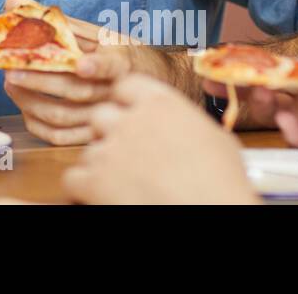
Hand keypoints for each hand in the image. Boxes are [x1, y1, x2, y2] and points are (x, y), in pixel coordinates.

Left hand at [2, 0, 177, 144]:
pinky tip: (23, 107)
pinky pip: (60, 137)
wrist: (150, 83)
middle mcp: (115, 91)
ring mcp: (103, 115)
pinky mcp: (92, 134)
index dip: (97, 65)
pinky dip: (36, 123)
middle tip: (11, 68)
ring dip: (30, 101)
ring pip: (63, 116)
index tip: (81, 64)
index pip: (112, 65)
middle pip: (75, 90)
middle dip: (38, 80)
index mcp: (122, 60)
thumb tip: (13, 1)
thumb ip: (56, 20)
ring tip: (10, 84)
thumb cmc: (118, 54)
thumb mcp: (98, 32)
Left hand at [63, 74, 259, 203]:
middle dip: (109, 135)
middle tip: (126, 156)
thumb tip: (181, 126)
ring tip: (123, 183)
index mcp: (160, 103)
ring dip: (101, 166)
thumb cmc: (224, 183)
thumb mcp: (215, 138)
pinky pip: (73, 178)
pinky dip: (83, 189)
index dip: (125, 103)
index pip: (125, 86)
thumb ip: (185, 121)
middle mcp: (130, 121)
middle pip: (101, 116)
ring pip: (88, 150)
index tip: (129, 117)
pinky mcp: (95, 181)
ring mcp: (110, 150)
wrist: (214, 210)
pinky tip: (100, 196)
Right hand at [263, 26, 297, 162]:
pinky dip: (293, 135)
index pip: (278, 73)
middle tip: (260, 88)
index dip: (259, 70)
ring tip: (287, 105)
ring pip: (285, 122)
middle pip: (273, 100)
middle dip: (259, 94)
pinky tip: (293, 122)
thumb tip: (295, 62)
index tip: (243, 68)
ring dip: (279, 113)